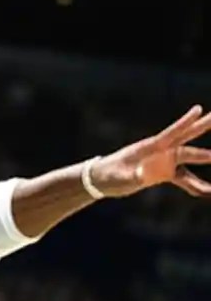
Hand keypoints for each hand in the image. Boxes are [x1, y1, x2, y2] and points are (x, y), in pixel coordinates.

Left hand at [93, 105, 210, 197]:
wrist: (101, 180)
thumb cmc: (109, 175)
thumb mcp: (119, 177)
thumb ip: (133, 176)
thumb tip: (144, 176)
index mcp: (150, 147)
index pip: (171, 132)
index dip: (185, 121)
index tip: (198, 109)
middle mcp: (159, 151)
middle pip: (184, 137)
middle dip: (201, 126)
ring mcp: (161, 161)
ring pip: (187, 158)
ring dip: (203, 158)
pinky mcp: (161, 173)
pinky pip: (182, 177)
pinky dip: (194, 185)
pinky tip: (206, 191)